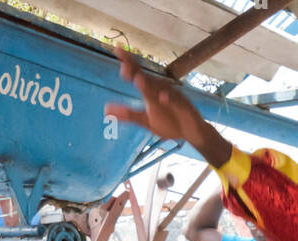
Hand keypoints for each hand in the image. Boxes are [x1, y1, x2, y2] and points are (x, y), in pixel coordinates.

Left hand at [106, 49, 230, 166]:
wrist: (192, 133)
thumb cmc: (169, 124)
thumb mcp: (146, 121)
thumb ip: (128, 115)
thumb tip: (106, 110)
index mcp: (151, 92)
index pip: (138, 74)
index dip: (128, 63)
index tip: (117, 50)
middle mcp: (161, 90)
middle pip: (147, 79)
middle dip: (136, 71)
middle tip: (123, 65)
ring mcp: (173, 98)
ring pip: (160, 90)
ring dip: (149, 85)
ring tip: (138, 80)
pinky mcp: (184, 109)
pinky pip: (176, 103)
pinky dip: (169, 100)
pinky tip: (162, 97)